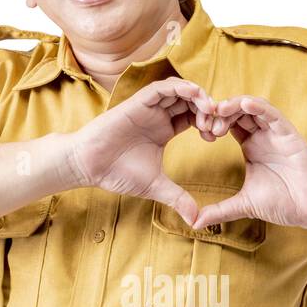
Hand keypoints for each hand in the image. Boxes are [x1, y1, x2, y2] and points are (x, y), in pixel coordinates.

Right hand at [67, 77, 214, 225]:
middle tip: (216, 123)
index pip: (193, 117)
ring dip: (197, 95)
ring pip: (178, 90)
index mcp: (164, 130)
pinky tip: (193, 93)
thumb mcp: (156, 187)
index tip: (214, 136)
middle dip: (207, 108)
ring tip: (210, 108)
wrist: (90, 166)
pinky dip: (179, 87)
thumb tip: (196, 220)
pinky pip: (161, 88)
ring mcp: (148, 107)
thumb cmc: (118, 173)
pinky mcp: (137, 102)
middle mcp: (158, 115)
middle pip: (190, 101)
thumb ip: (178, 198)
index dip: (207, 121)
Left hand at [191, 96, 306, 229]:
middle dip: (221, 113)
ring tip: (220, 110)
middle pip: (238, 112)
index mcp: (251, 146)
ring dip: (235, 105)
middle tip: (208, 124)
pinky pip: (273, 114)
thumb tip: (195, 223)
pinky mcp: (289, 135)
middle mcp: (263, 136)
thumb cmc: (284, 203)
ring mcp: (276, 133)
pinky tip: (245, 104)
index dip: (213, 123)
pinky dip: (259, 107)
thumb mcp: (243, 205)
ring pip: (254, 108)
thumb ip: (219, 210)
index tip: (202, 133)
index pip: (229, 124)